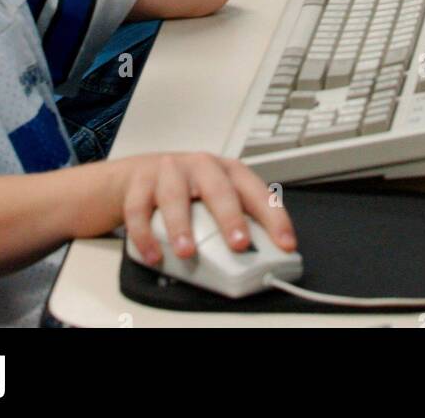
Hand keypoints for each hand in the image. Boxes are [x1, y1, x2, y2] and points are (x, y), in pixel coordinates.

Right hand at [116, 152, 296, 265]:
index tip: (285, 243)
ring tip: (187, 252)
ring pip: (174, 195)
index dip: (274, 217)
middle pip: (218, 188)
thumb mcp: (216, 200)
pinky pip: (139, 209)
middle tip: (239, 244)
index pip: (256, 191)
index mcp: (228, 171)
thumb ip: (235, 223)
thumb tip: (262, 257)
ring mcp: (169, 172)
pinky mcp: (140, 183)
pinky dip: (144, 234)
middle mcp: (201, 166)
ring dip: (181, 225)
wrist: (142, 174)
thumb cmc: (189, 190)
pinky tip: (154, 254)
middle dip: (230, 217)